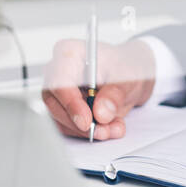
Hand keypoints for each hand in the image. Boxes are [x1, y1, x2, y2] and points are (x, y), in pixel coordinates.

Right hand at [42, 38, 156, 139]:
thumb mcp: (128, 78)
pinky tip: (108, 127)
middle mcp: (59, 71)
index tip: (86, 120)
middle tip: (102, 130)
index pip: (59, 80)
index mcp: (71, 53)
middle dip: (79, 122)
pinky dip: (88, 132)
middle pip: (54, 102)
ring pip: (59, 118)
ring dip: (86, 130)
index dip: (70, 103)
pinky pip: (68, 126)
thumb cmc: (126, 67)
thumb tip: (101, 112)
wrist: (131, 76)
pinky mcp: (63, 108)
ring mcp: (59, 91)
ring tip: (112, 127)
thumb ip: (115, 95)